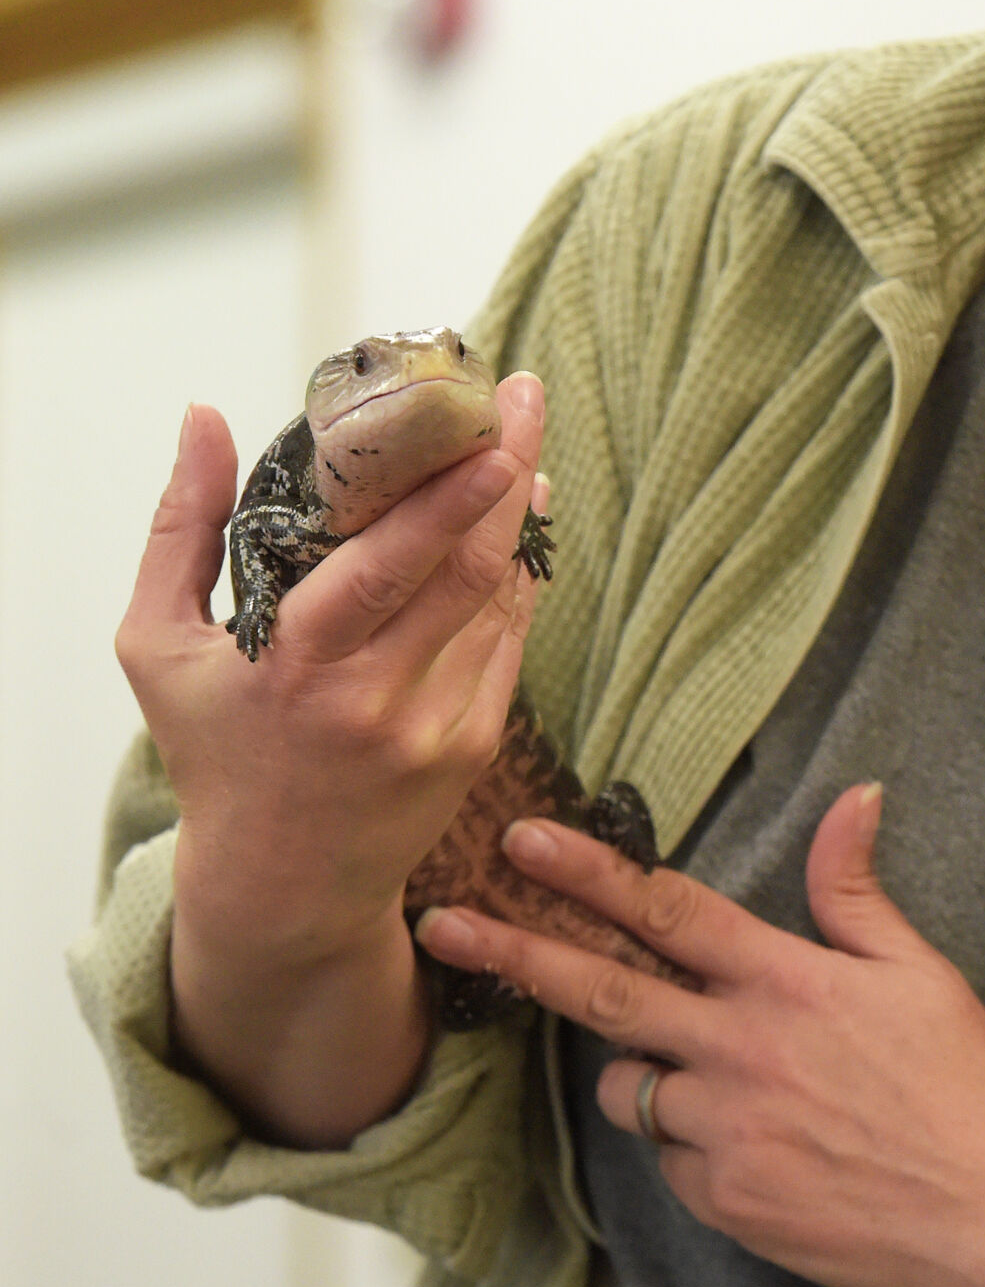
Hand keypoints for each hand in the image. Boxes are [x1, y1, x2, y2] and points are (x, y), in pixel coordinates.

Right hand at [118, 375, 547, 957]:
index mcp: (295, 666)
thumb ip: (183, 528)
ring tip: (520, 454)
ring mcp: (434, 727)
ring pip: (499, 600)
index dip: (449, 499)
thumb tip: (201, 416)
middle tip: (522, 402)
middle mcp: (373, 700)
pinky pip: (508, 641)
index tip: (491, 434)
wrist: (281, 884)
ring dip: (517, 520)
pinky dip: (516, 579)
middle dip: (506, 474)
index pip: (388, 568)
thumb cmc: (215, 748)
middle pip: (467, 569)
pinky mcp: (475, 746)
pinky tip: (513, 530)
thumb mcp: (160, 645)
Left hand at [414, 782, 984, 1286]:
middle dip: (516, 950)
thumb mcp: (919, 971)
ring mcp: (726, 1129)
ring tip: (710, 1076)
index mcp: (787, 981)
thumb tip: (855, 795)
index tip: (523, 840)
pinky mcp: (724, 1200)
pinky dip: (692, 1145)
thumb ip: (856, 891)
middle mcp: (741, 1048)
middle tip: (443, 924)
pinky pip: (671, 1160)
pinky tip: (760, 1146)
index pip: (669, 909)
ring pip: (629, 1087)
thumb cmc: (962, 1084)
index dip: (590, 870)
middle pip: (604, 991)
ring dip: (640, 1069)